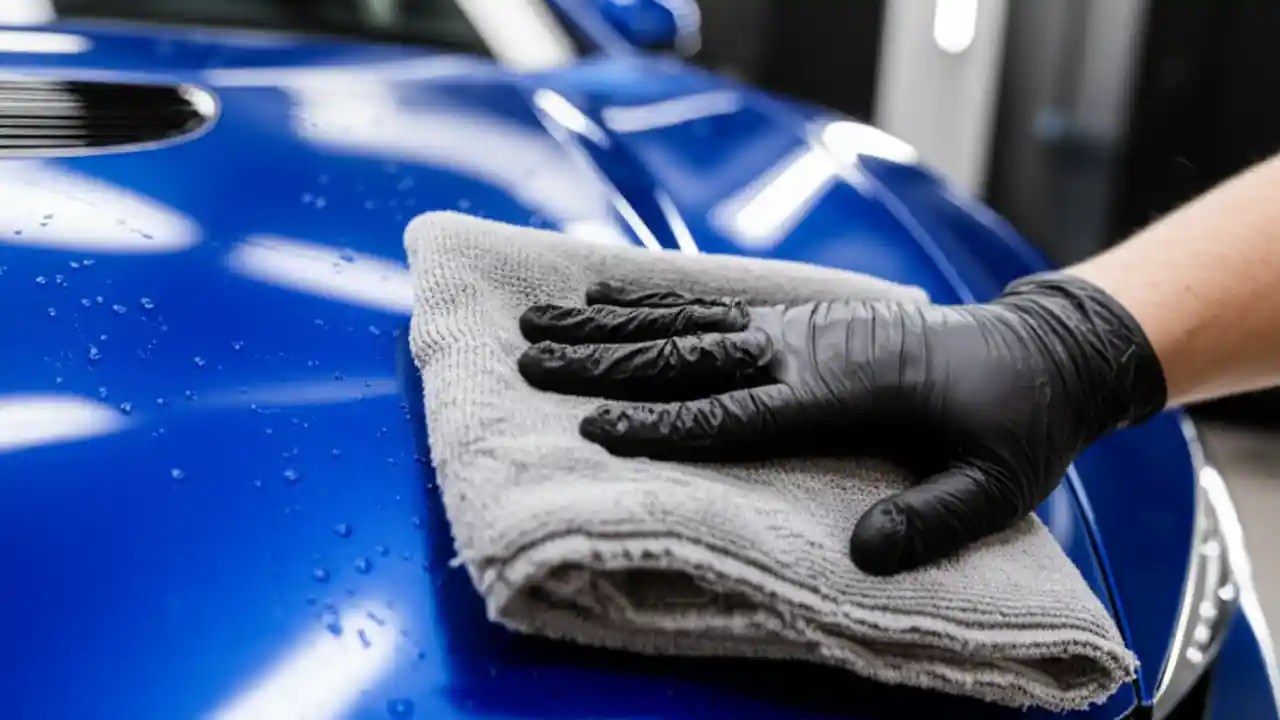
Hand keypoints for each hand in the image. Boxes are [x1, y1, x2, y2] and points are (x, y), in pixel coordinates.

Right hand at [516, 275, 1164, 573]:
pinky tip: (606, 294)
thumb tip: (861, 555)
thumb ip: (933, 520)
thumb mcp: (1001, 486)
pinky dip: (654, 299)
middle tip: (530, 361)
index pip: (738, 413)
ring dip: (610, 324)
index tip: (595, 430)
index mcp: (847, 392)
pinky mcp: (798, 320)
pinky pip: (713, 305)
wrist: (1043, 350)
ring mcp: (799, 328)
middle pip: (691, 355)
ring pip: (688, 322)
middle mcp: (808, 350)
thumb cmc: (1018, 425)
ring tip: (540, 320)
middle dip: (606, 362)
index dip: (665, 424)